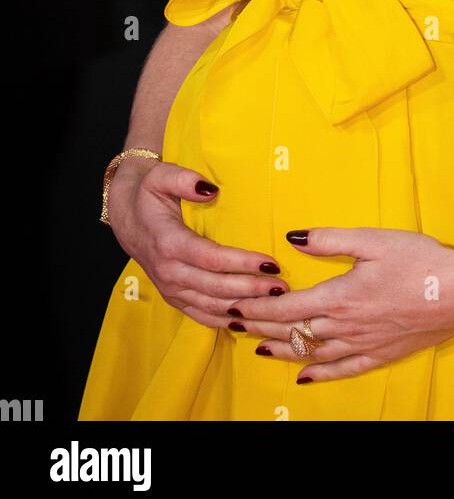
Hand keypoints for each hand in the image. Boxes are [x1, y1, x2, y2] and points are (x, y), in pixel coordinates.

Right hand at [107, 158, 289, 323]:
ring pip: (211, 306)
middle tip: (282, 287)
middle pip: (216, 288)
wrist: (126, 216)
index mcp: (169, 243)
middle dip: (251, 290)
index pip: (212, 259)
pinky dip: (225, 321)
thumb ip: (184, 179)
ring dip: (244, 308)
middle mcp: (169, 272)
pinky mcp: (173, 298)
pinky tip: (249, 322)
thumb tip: (210, 190)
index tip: (271, 263)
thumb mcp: (161, 176)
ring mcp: (170, 289)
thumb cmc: (148, 194)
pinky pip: (201, 316)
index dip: (242, 263)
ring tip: (274, 304)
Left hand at [221, 226, 453, 380]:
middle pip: (293, 331)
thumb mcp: (372, 240)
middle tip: (233, 326)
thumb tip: (292, 238)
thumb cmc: (420, 260)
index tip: (232, 307)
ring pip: (312, 353)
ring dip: (283, 350)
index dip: (256, 309)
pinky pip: (342, 370)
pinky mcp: (381, 354)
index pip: (285, 307)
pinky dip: (319, 374)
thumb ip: (329, 240)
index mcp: (339, 297)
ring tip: (258, 349)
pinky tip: (304, 377)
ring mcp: (363, 345)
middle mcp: (345, 327)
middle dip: (260, 328)